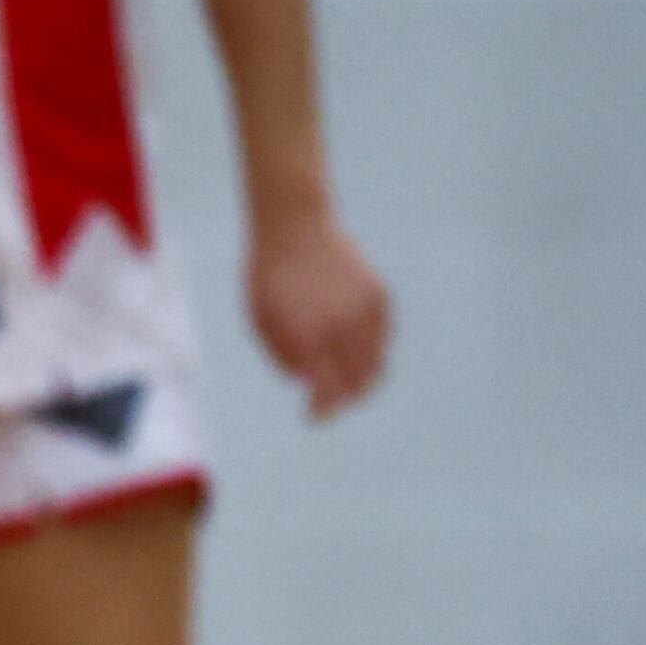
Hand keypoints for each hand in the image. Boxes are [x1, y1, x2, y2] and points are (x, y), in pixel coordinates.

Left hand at [245, 205, 389, 417]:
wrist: (294, 227)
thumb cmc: (268, 278)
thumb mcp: (261, 324)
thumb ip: (284, 358)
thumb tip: (309, 383)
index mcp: (312, 338)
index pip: (328, 391)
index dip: (322, 410)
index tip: (312, 417)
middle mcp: (345, 327)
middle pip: (359, 383)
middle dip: (345, 399)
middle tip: (328, 403)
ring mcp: (366, 309)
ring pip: (377, 362)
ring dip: (362, 378)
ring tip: (343, 382)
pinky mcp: (379, 294)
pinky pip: (383, 336)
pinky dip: (373, 350)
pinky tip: (355, 352)